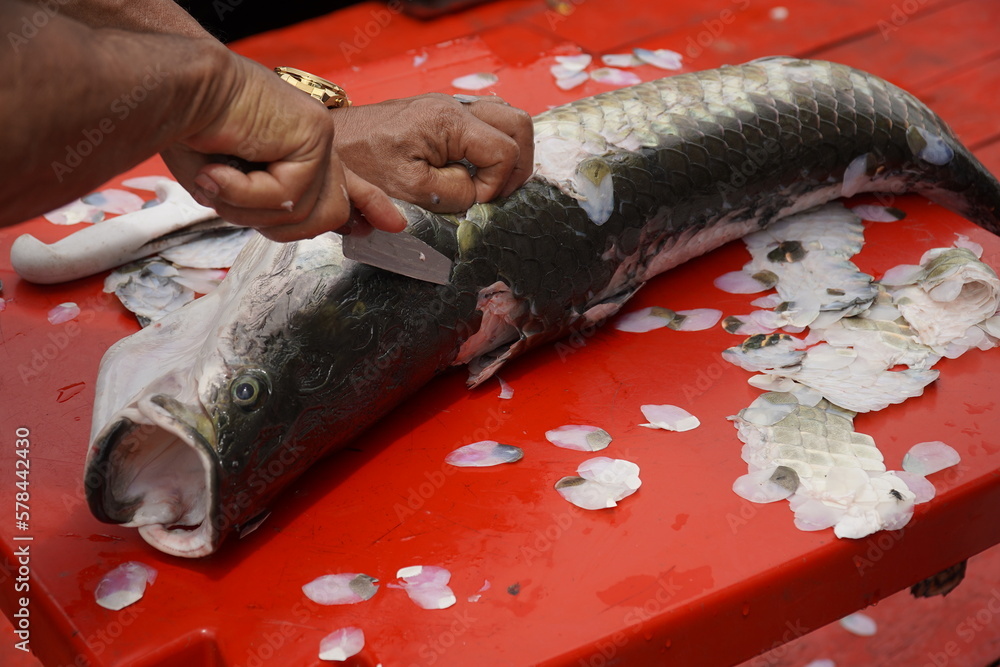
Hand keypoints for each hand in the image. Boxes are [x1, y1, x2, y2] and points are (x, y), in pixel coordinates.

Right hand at [162, 53, 404, 241]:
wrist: (174, 92)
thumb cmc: (190, 131)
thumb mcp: (231, 185)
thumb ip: (271, 205)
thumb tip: (306, 220)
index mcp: (297, 151)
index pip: (345, 184)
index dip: (368, 205)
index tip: (392, 225)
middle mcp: (315, 143)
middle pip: (328, 215)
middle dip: (276, 223)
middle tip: (225, 192)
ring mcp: (319, 137)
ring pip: (308, 214)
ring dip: (251, 209)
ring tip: (217, 176)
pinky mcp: (316, 134)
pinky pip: (290, 196)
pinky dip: (246, 193)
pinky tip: (221, 169)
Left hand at [329, 93, 533, 211]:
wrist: (330, 143)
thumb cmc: (362, 164)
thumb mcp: (410, 188)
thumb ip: (455, 192)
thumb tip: (478, 192)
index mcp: (449, 121)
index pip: (505, 151)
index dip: (496, 184)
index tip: (473, 202)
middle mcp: (453, 106)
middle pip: (518, 124)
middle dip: (517, 164)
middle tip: (495, 193)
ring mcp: (448, 106)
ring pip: (506, 119)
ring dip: (507, 153)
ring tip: (488, 183)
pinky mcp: (440, 114)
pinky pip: (485, 123)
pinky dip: (491, 147)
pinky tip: (473, 171)